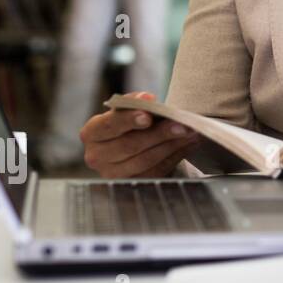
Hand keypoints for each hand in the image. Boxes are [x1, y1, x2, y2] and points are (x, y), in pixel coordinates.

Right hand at [80, 92, 201, 177]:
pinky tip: (188, 144)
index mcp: (92, 133)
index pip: (109, 125)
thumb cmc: (129, 123)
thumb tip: (148, 98)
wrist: (133, 144)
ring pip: (145, 160)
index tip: (147, 115)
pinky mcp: (132, 184)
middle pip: (130, 145)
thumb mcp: (128, 110)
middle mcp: (97, 156)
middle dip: (159, 133)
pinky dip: (175, 156)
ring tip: (190, 132)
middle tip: (181, 124)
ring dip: (171, 145)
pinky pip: (156, 171)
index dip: (128, 120)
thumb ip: (136, 103)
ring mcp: (113, 174)